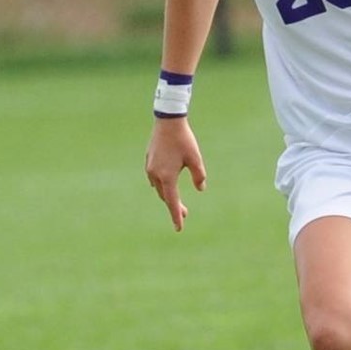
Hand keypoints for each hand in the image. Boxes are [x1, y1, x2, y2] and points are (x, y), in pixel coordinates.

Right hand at [145, 117, 206, 231]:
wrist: (168, 121)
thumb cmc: (184, 139)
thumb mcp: (195, 158)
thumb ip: (198, 175)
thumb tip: (201, 189)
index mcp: (167, 177)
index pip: (172, 202)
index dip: (176, 215)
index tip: (179, 228)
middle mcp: (156, 175)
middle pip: (166, 196)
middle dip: (175, 206)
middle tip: (185, 214)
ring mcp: (150, 168)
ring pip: (159, 188)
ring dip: (168, 195)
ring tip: (177, 201)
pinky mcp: (149, 161)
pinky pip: (155, 178)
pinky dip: (163, 184)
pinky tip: (168, 184)